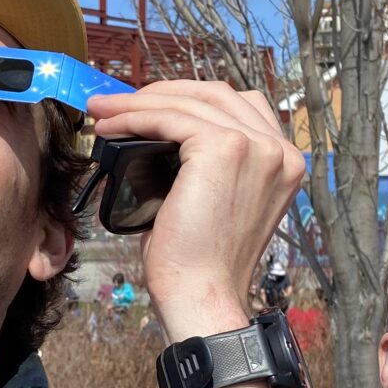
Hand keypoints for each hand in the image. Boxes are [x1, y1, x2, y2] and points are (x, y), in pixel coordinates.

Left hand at [87, 79, 305, 336]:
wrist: (201, 294)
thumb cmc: (199, 261)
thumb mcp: (215, 201)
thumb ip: (208, 164)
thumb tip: (158, 134)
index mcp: (284, 162)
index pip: (236, 108)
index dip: (189, 100)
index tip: (148, 107)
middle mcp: (280, 150)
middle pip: (216, 94)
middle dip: (162, 93)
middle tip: (118, 104)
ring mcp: (257, 147)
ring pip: (189, 102)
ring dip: (139, 102)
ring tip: (103, 112)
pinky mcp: (225, 148)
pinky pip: (170, 117)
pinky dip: (135, 116)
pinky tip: (110, 126)